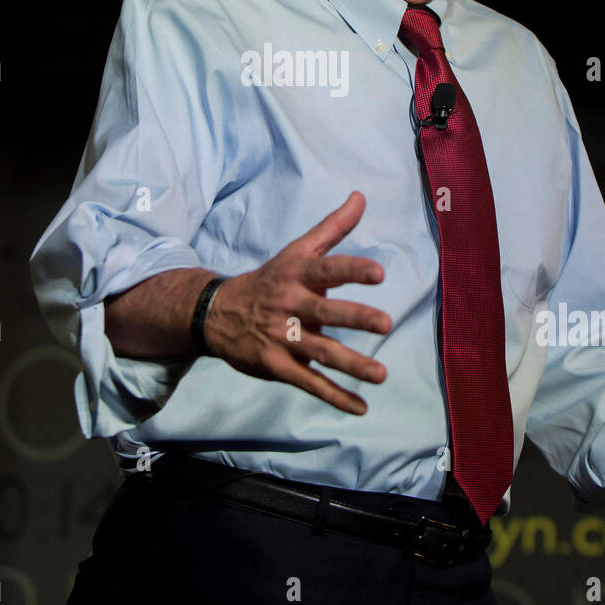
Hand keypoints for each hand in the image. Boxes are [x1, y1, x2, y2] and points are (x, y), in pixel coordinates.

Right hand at [203, 191, 390, 413]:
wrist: (218, 313)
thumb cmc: (270, 279)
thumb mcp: (297, 250)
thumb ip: (333, 228)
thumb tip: (361, 197)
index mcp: (297, 275)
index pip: (328, 269)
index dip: (352, 271)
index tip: (379, 274)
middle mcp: (290, 305)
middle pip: (326, 312)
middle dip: (355, 318)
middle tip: (386, 324)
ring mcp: (283, 338)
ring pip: (320, 353)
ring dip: (351, 365)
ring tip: (381, 375)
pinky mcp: (278, 366)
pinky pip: (309, 383)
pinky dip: (334, 397)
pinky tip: (360, 407)